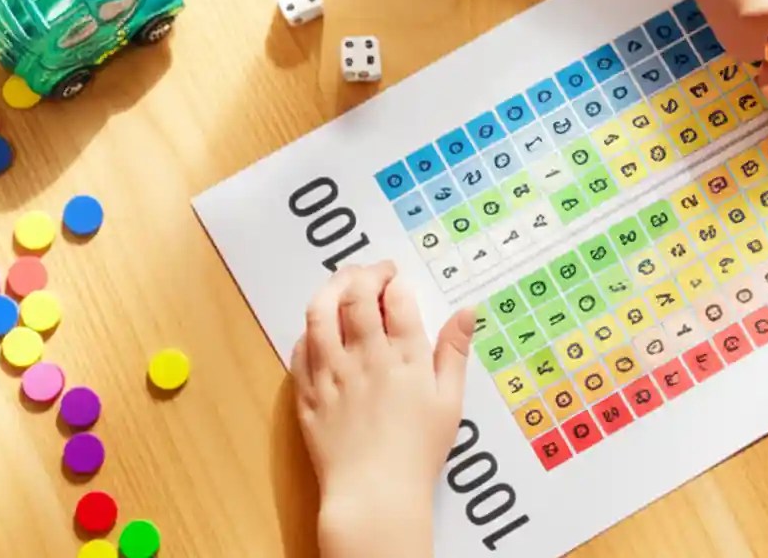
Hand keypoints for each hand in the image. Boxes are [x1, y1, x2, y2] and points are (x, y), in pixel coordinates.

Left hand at [290, 262, 474, 552]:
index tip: (399, 282)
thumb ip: (455, 351)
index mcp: (404, 357)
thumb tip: (467, 311)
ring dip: (331, 288)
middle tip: (373, 273)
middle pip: (355, 294)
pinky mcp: (307, 392)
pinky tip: (321, 327)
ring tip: (343, 284)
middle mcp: (364, 356)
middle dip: (364, 273)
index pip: (396, 299)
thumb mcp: (449, 401)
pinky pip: (300, 348)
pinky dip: (310, 329)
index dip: (397, 282)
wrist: (374, 494)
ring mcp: (330, 372)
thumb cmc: (418, 451)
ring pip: (320, 312)